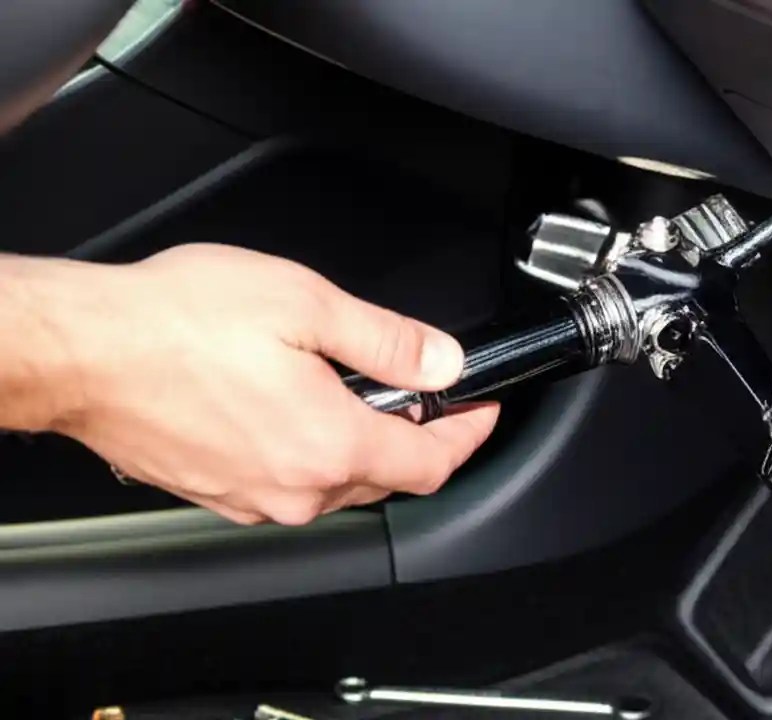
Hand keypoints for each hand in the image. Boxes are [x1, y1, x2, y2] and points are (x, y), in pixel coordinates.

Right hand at [30, 244, 498, 524]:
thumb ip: (387, 340)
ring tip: (348, 388)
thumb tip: (443, 361)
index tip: (482, 410)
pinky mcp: (215, 492)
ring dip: (358, 442)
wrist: (77, 352)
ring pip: (336, 481)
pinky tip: (291, 404)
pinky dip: (309, 449)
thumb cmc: (172, 324)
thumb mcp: (304, 305)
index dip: (469, 434)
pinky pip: (287, 481)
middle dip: (415, 436)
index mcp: (329, 447)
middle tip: (420, 389)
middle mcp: (295, 489)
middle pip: (388, 477)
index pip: (433, 464)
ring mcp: (251, 498)